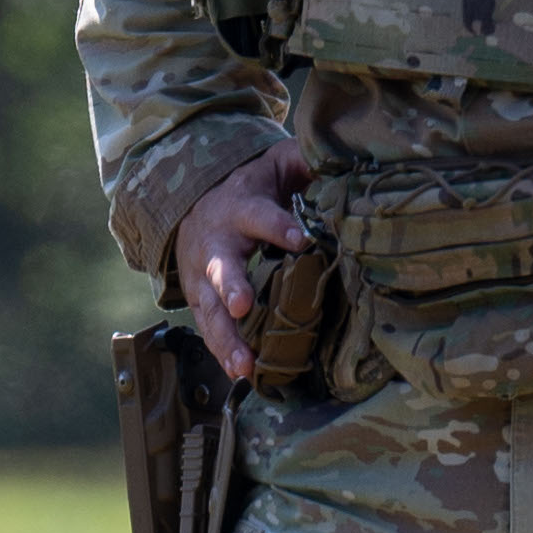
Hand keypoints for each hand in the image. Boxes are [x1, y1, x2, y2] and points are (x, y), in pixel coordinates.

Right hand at [174, 144, 316, 380]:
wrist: (195, 205)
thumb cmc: (250, 188)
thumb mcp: (275, 165)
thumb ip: (303, 160)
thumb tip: (338, 158)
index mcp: (241, 208)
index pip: (260, 215)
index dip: (278, 226)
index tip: (300, 240)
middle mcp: (218, 245)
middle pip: (222, 268)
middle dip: (232, 287)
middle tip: (244, 306)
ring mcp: (204, 277)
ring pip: (211, 309)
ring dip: (226, 337)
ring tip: (245, 364)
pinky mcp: (200, 300)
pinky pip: (208, 328)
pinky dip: (222, 352)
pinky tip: (240, 374)